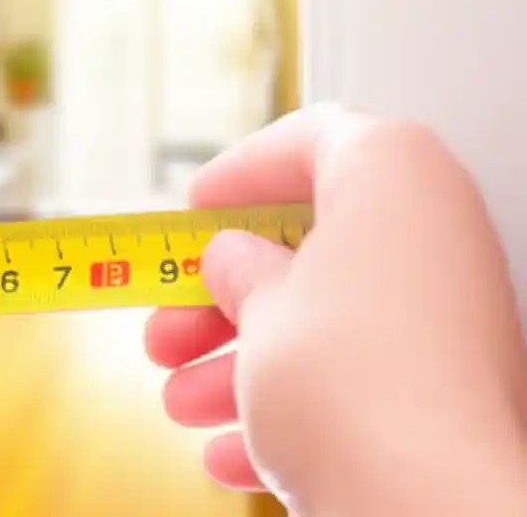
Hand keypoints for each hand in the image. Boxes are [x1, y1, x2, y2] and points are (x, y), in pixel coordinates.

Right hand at [145, 105, 526, 515]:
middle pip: (306, 247)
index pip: (311, 138)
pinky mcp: (450, 389)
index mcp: (392, 177)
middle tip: (168, 327)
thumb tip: (234, 261)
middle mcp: (435, 234)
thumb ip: (239, 270)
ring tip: (180, 401)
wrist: (433, 502)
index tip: (195, 209)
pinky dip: (290, 409)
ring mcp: (450, 315)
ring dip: (239, 363)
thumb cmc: (349, 383)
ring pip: (323, 321)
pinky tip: (230, 451)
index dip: (242, 171)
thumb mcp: (258, 307)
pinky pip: (355, 380)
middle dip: (220, 297)